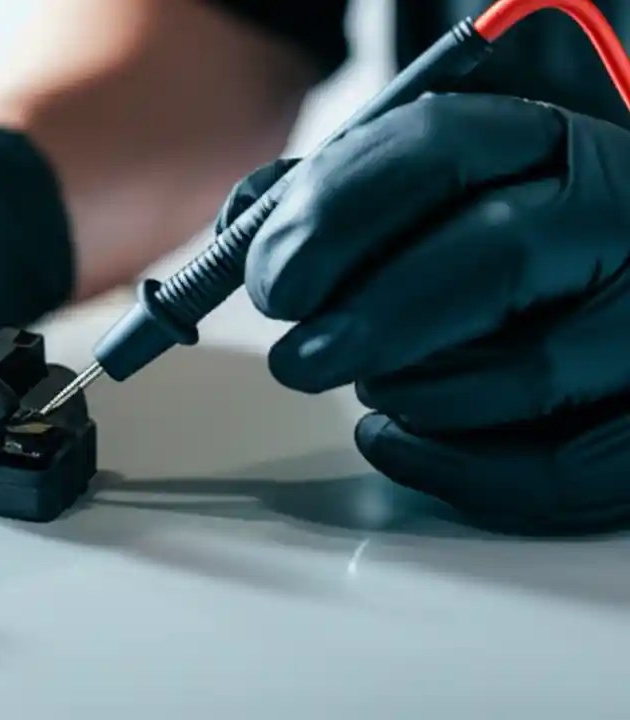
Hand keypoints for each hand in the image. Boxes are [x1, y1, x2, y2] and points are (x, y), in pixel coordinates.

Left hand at [220, 93, 629, 531]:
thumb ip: (324, 198)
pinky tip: (394, 440)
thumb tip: (242, 235)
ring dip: (416, 395)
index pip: (435, 148)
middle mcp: (615, 214)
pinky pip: (561, 467)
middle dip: (373, 319)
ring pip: (531, 373)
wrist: (597, 278)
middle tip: (295, 361)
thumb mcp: (411, 192)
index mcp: (536, 142)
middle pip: (495, 259)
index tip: (273, 284)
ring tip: (372, 385)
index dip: (336, 216)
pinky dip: (457, 470)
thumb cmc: (477, 240)